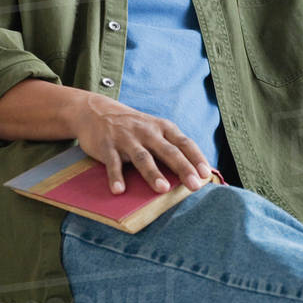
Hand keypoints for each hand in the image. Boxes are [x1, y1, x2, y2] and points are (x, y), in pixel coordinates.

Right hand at [69, 94, 211, 194]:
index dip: (196, 158)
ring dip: (153, 173)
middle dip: (182, 168)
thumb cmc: (133, 127)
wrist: (96, 111)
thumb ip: (171, 147)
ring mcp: (127, 138)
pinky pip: (113, 163)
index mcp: (163, 128)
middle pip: (168, 151)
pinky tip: (119, 190)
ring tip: (163, 189)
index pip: (184, 143)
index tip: (206, 174)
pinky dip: (115, 177)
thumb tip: (194, 173)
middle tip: (194, 185)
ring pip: (142, 157)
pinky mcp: (107, 146)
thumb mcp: (154, 130)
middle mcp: (147, 132)